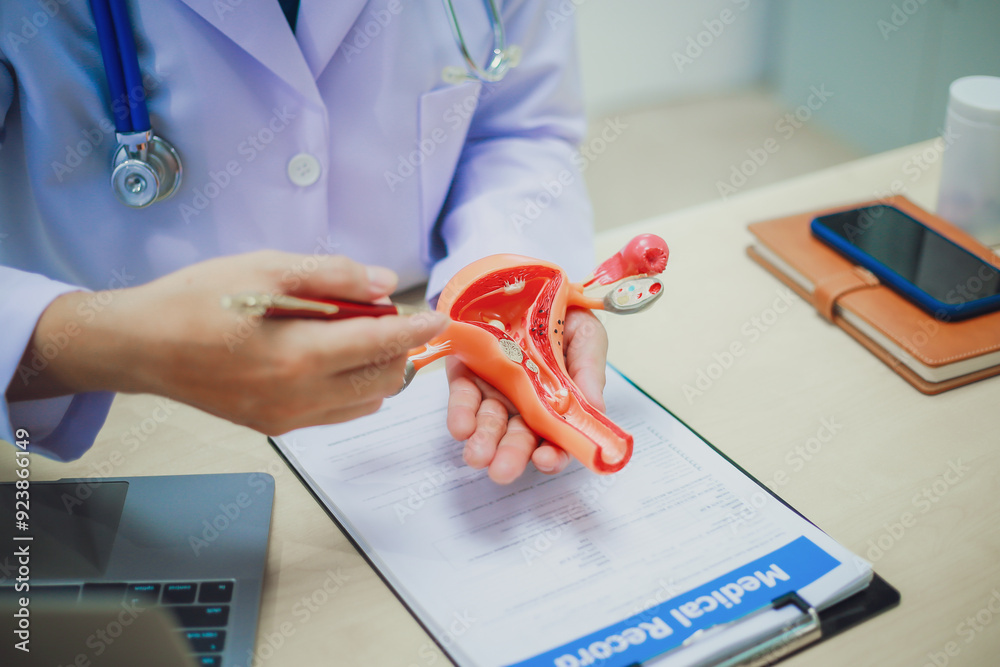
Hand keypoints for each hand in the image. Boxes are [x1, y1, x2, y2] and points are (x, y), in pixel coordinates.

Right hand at [9, 251, 447, 434]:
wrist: (140, 346)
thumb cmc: (196, 301)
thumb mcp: (265, 268)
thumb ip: (332, 275)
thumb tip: (384, 283)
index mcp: (298, 356)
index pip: (380, 344)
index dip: (415, 329)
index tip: (439, 317)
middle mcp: (298, 398)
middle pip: (382, 380)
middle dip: (400, 348)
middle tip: (391, 315)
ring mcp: (287, 419)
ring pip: (364, 402)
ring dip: (379, 370)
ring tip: (363, 333)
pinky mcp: (275, 428)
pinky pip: (336, 413)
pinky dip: (354, 389)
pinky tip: (339, 359)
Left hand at [445, 308, 608, 483]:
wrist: (527, 282)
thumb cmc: (562, 315)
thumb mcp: (586, 337)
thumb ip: (590, 371)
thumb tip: (597, 410)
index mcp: (556, 402)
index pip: (555, 438)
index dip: (553, 454)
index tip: (546, 460)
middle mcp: (523, 403)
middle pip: (518, 438)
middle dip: (511, 456)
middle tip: (502, 471)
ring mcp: (493, 390)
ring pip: (487, 424)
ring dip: (482, 442)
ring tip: (477, 456)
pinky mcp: (466, 373)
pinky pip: (462, 396)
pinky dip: (460, 413)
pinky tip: (461, 427)